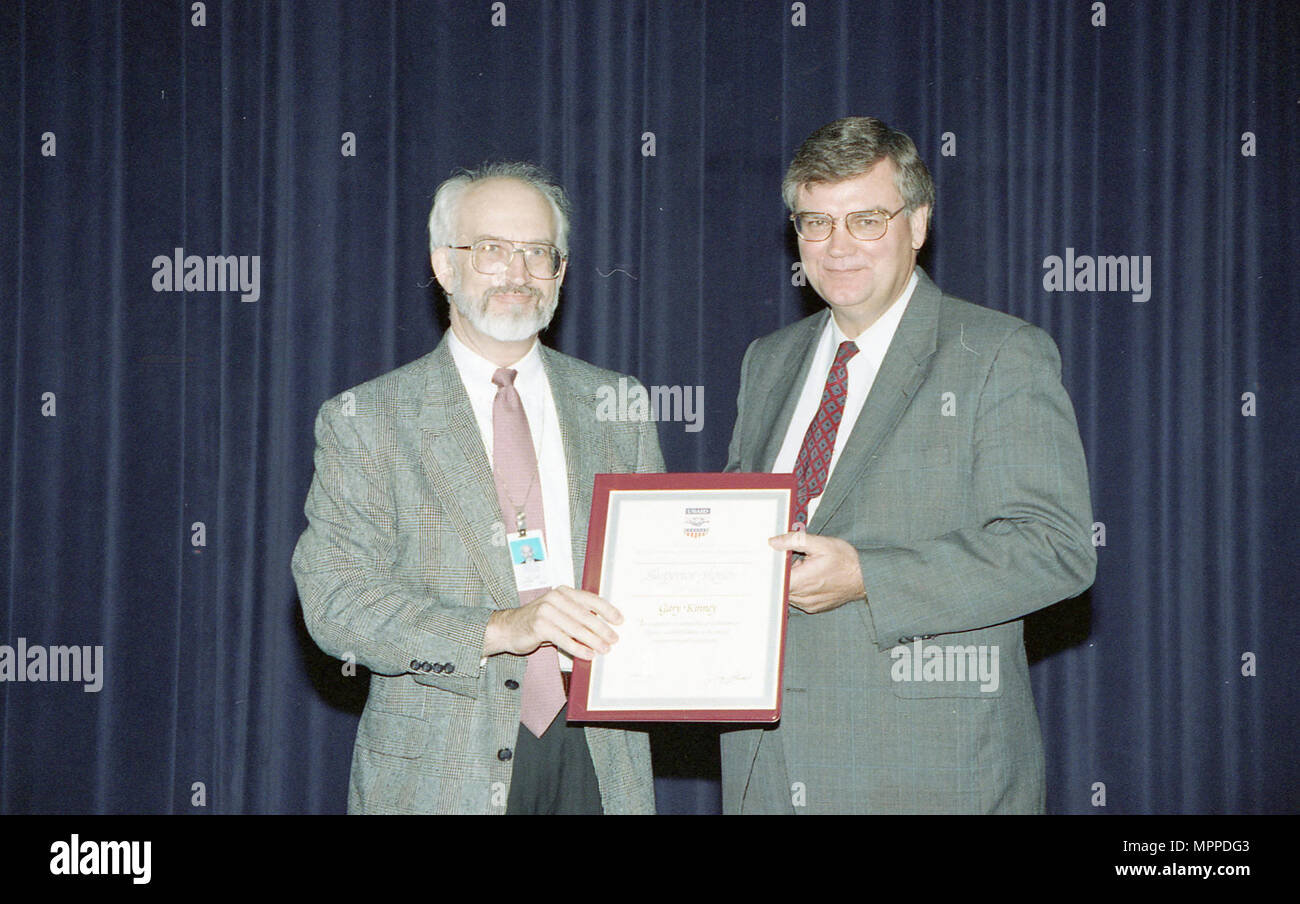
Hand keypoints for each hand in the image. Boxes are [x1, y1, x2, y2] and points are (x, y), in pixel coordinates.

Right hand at [483, 586, 622, 659]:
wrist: (508, 628)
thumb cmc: (537, 622)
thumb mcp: (558, 613)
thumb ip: (576, 615)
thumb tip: (602, 628)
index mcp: (563, 592)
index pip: (591, 599)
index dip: (607, 610)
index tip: (619, 620)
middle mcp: (555, 598)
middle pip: (586, 615)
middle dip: (602, 629)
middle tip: (614, 639)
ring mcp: (546, 611)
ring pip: (577, 628)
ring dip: (593, 641)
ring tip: (604, 649)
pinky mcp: (540, 625)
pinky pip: (564, 639)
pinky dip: (578, 648)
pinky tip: (588, 654)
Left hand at [769, 531, 865, 613]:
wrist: (865, 578)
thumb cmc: (846, 561)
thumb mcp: (821, 543)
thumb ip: (794, 541)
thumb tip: (774, 542)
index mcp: (801, 581)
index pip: (773, 579)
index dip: (772, 569)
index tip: (774, 560)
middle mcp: (803, 597)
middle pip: (780, 586)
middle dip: (785, 573)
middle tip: (797, 561)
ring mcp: (808, 605)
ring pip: (788, 593)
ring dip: (793, 582)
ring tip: (807, 570)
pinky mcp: (814, 608)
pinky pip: (798, 599)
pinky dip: (800, 589)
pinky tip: (812, 579)